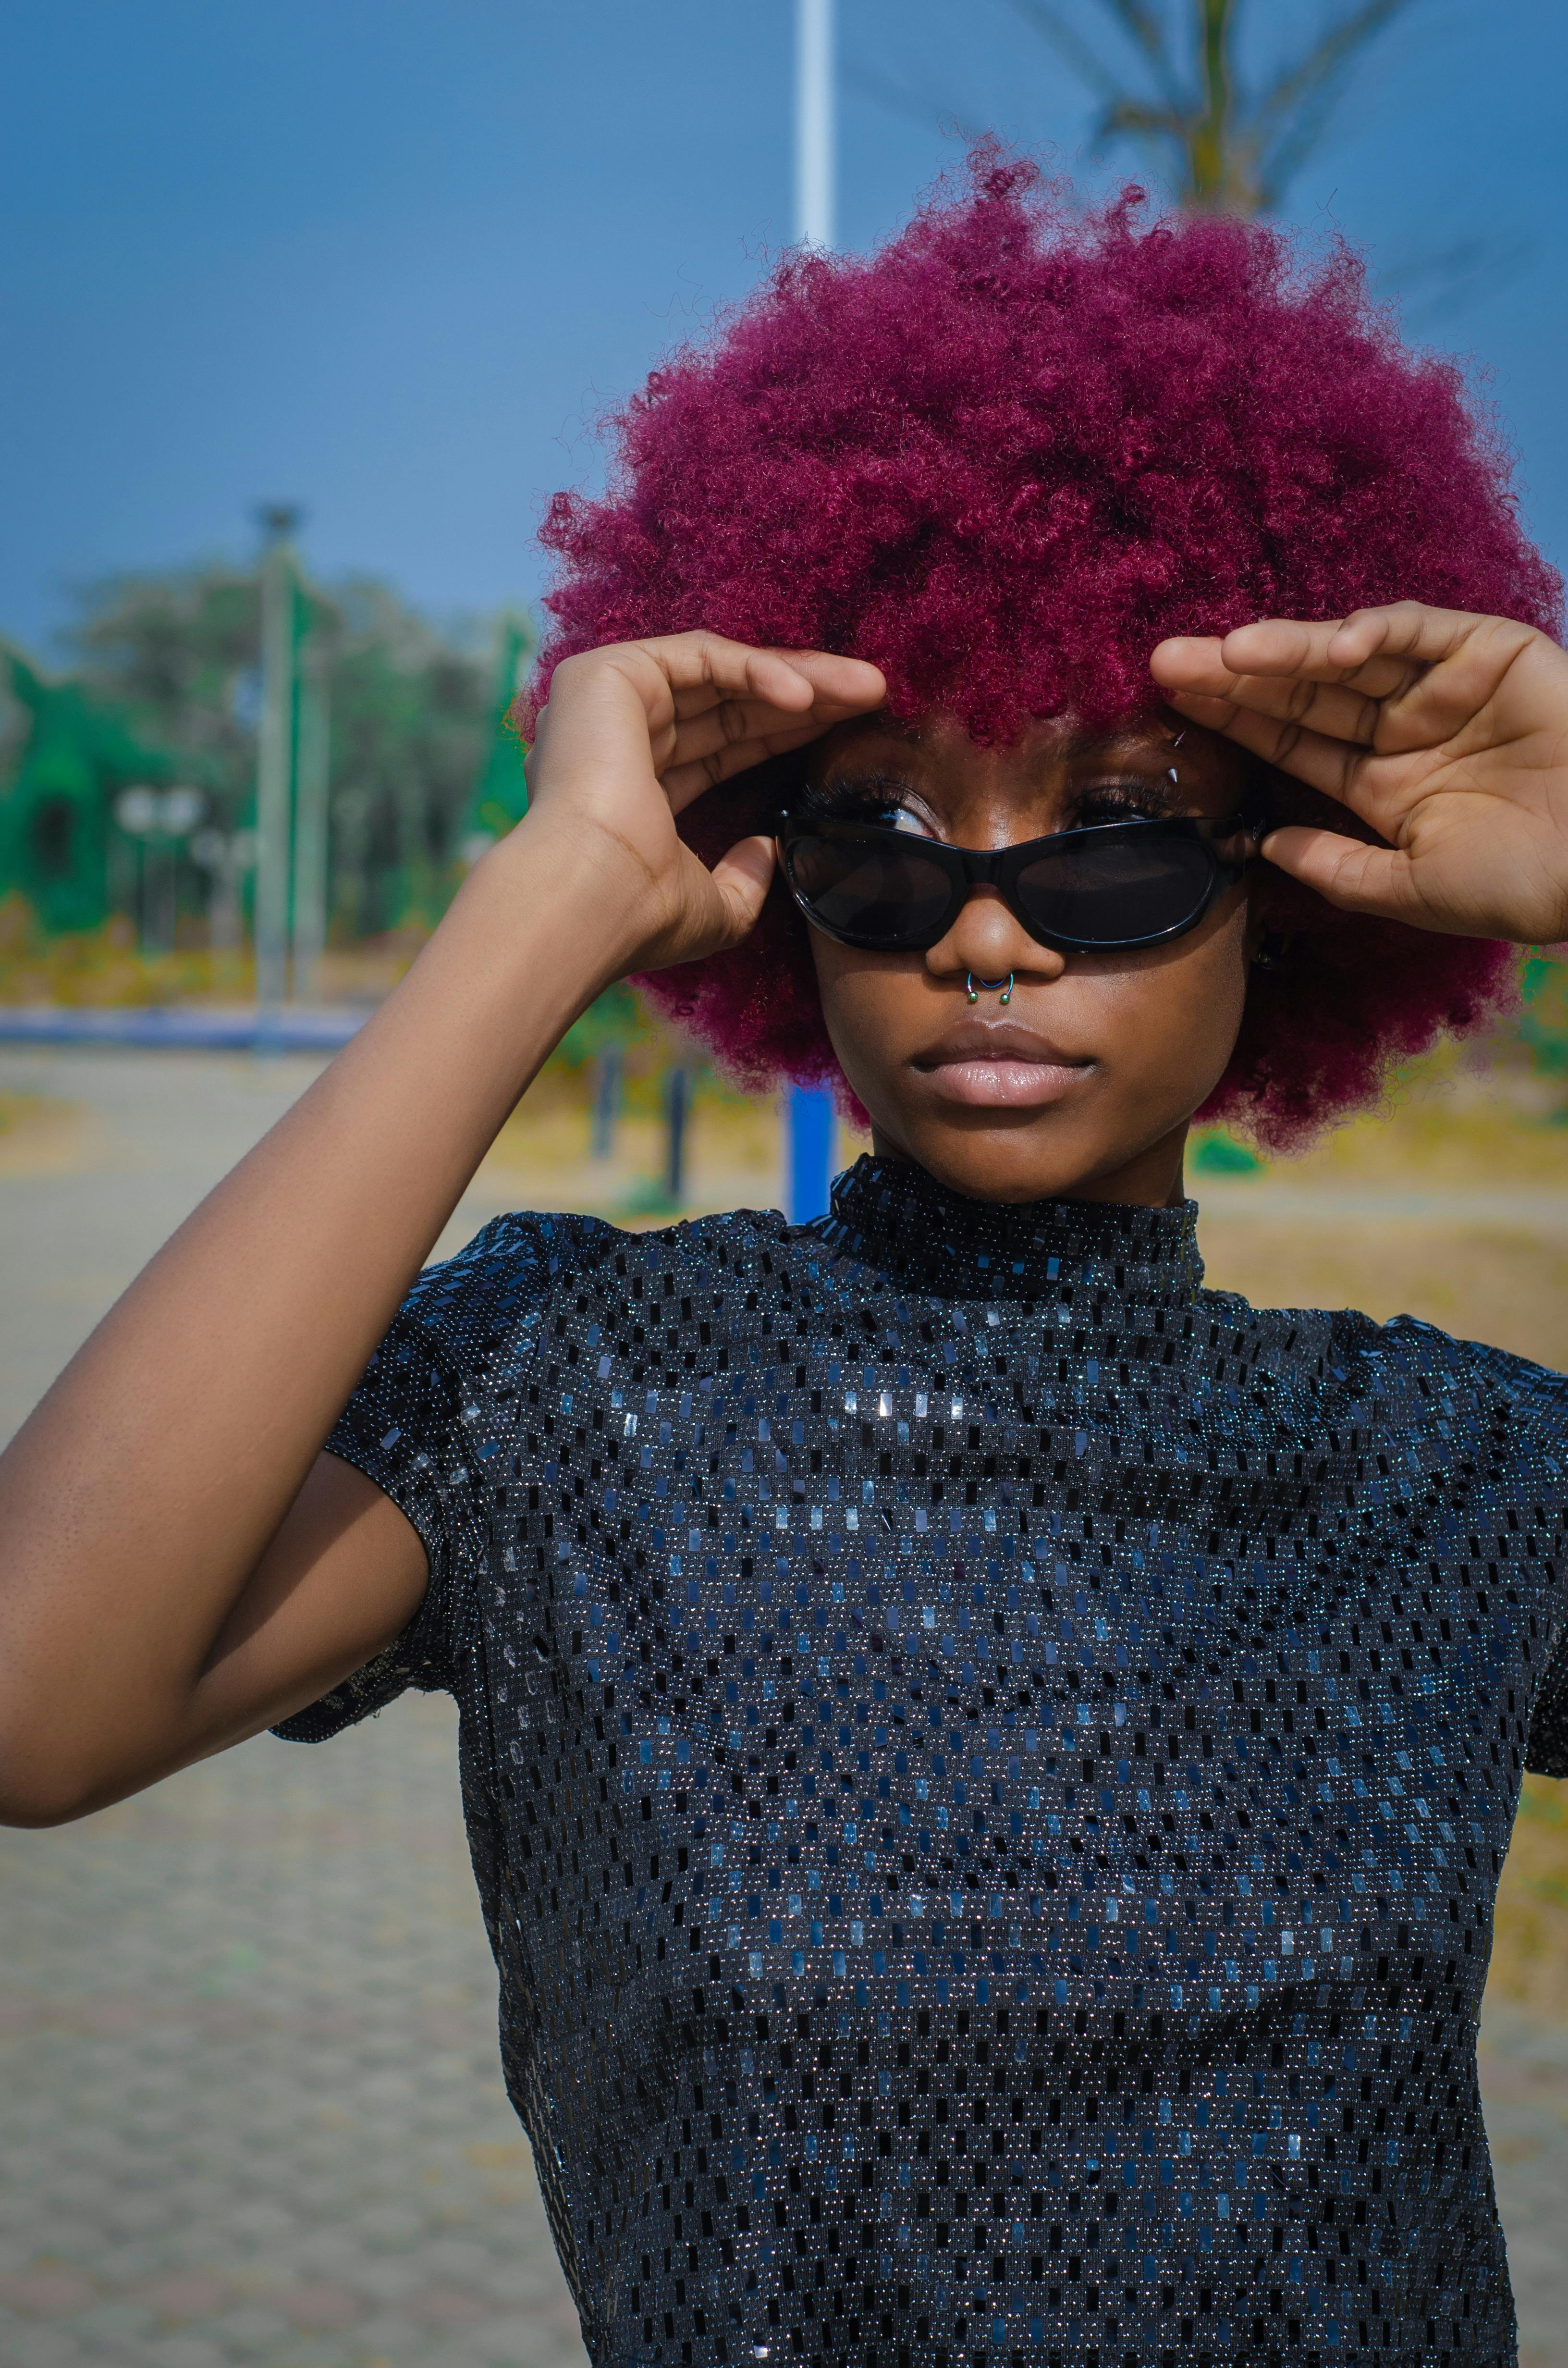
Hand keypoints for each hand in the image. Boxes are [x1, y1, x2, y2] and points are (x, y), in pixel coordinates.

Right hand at [521, 631, 885, 972]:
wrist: (590, 898)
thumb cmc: (639, 915)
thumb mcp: (712, 908)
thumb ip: (743, 882)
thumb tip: (768, 851)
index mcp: (631, 789)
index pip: (720, 747)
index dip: (785, 737)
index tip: (849, 733)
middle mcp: (613, 738)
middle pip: (729, 705)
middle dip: (807, 701)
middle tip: (874, 697)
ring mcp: (605, 701)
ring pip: (722, 673)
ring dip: (800, 678)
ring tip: (867, 690)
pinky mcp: (606, 674)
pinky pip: (700, 657)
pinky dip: (759, 671)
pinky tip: (809, 699)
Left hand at [1150, 604, 1567, 943]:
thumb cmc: (1522, 885)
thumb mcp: (1410, 888)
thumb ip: (1337, 867)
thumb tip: (1263, 844)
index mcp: (1384, 782)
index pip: (1293, 742)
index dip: (1235, 722)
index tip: (1174, 708)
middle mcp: (1406, 727)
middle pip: (1303, 693)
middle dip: (1236, 677)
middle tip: (1165, 663)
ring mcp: (1445, 685)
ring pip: (1347, 657)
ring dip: (1285, 651)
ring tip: (1225, 654)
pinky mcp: (1488, 651)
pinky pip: (1418, 632)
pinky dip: (1371, 634)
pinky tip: (1324, 650)